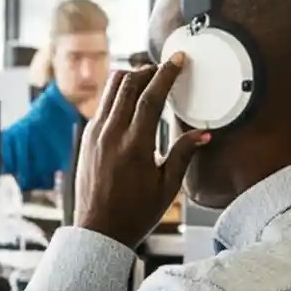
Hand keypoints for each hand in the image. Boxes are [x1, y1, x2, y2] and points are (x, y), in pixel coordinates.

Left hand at [74, 53, 209, 248]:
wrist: (98, 231)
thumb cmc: (134, 214)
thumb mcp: (167, 187)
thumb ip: (184, 154)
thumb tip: (204, 133)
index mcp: (134, 146)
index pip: (151, 97)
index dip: (166, 74)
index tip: (178, 59)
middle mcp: (110, 135)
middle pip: (127, 84)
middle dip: (148, 70)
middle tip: (164, 68)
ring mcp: (94, 135)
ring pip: (110, 89)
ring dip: (130, 78)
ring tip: (148, 79)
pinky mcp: (86, 138)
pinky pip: (102, 105)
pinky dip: (117, 94)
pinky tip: (130, 102)